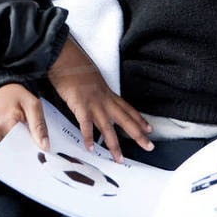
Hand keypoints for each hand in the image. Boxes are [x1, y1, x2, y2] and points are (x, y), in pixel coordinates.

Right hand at [0, 83, 48, 149]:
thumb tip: (44, 146)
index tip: (40, 146)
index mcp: (8, 121)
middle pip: (17, 148)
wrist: (0, 89)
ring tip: (21, 129)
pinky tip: (13, 133)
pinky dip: (10, 144)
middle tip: (31, 133)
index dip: (34, 147)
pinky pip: (3, 148)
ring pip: (11, 148)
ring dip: (19, 144)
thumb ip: (39, 125)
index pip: (24, 145)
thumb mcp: (33, 105)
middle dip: (27, 146)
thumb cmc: (17, 95)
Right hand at [47, 37, 152, 161]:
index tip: (149, 128)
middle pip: (125, 120)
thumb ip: (95, 89)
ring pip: (108, 128)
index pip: (128, 108)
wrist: (67, 57)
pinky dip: (88, 137)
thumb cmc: (76, 66)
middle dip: (138, 135)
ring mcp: (94, 103)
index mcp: (108, 93)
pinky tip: (91, 148)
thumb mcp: (92, 78)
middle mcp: (104, 100)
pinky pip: (86, 125)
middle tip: (149, 147)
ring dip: (114, 145)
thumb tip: (94, 94)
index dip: (139, 119)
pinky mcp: (80, 105)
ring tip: (119, 159)